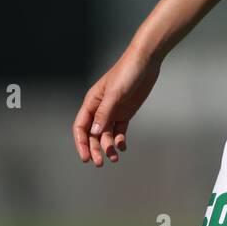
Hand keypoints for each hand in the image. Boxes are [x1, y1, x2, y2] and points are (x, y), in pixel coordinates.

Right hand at [72, 44, 159, 166]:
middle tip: (99, 163)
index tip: (85, 157)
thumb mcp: (115, 94)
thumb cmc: (127, 73)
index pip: (81, 126)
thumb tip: (94, 133)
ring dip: (108, 147)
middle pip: (93, 134)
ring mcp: (113, 111)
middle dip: (94, 149)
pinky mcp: (125, 113)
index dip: (81, 143)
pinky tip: (123, 147)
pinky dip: (119, 140)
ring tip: (114, 157)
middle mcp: (100, 108)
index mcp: (92, 102)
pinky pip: (119, 130)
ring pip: (106, 134)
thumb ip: (104, 113)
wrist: (146, 62)